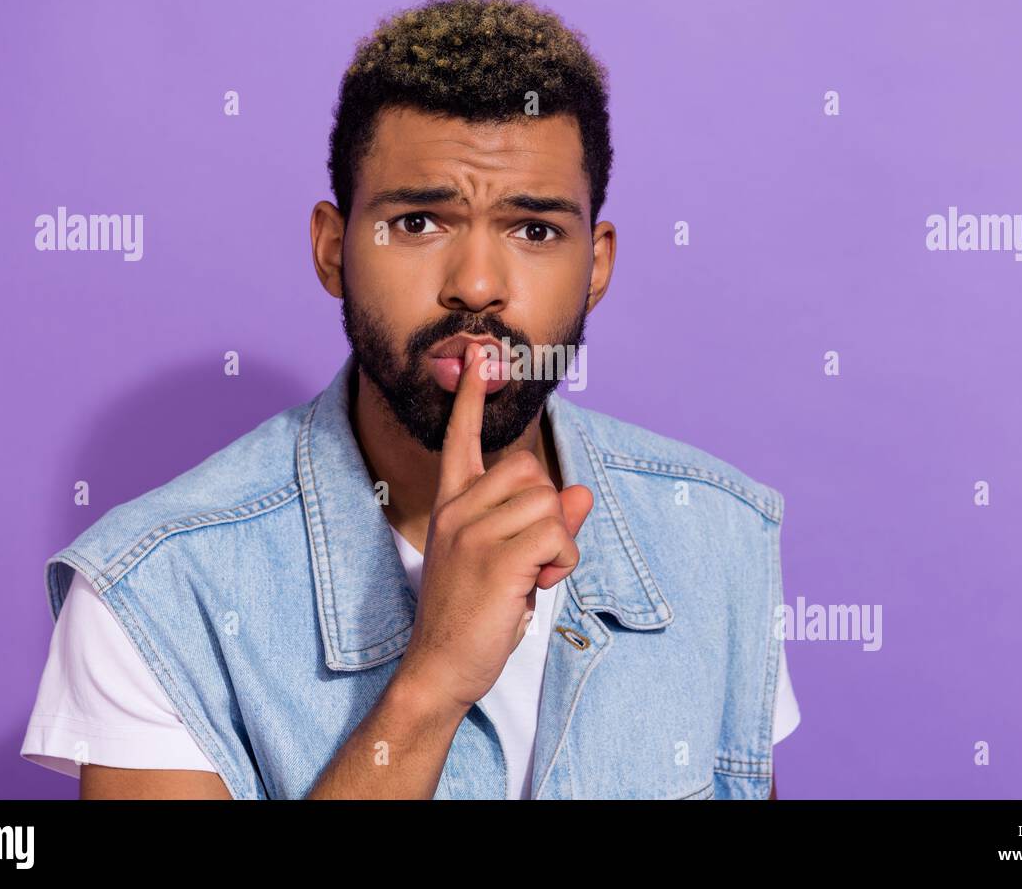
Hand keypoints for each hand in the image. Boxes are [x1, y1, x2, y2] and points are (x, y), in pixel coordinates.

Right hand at [396, 342, 593, 711]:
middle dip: (547, 512)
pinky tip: (538, 586)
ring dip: (558, 545)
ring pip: (550, 505)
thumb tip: (581, 492)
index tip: (477, 356)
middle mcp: (459, 510)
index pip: (460, 440)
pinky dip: (562, 563)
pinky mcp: (497, 558)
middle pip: (532, 471)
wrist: (440, 666)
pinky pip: (557, 536)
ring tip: (532, 576)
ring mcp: (474, 532)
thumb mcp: (507, 560)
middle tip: (530, 556)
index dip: (469, 398)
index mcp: (452, 506)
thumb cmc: (472, 613)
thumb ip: (543, 522)